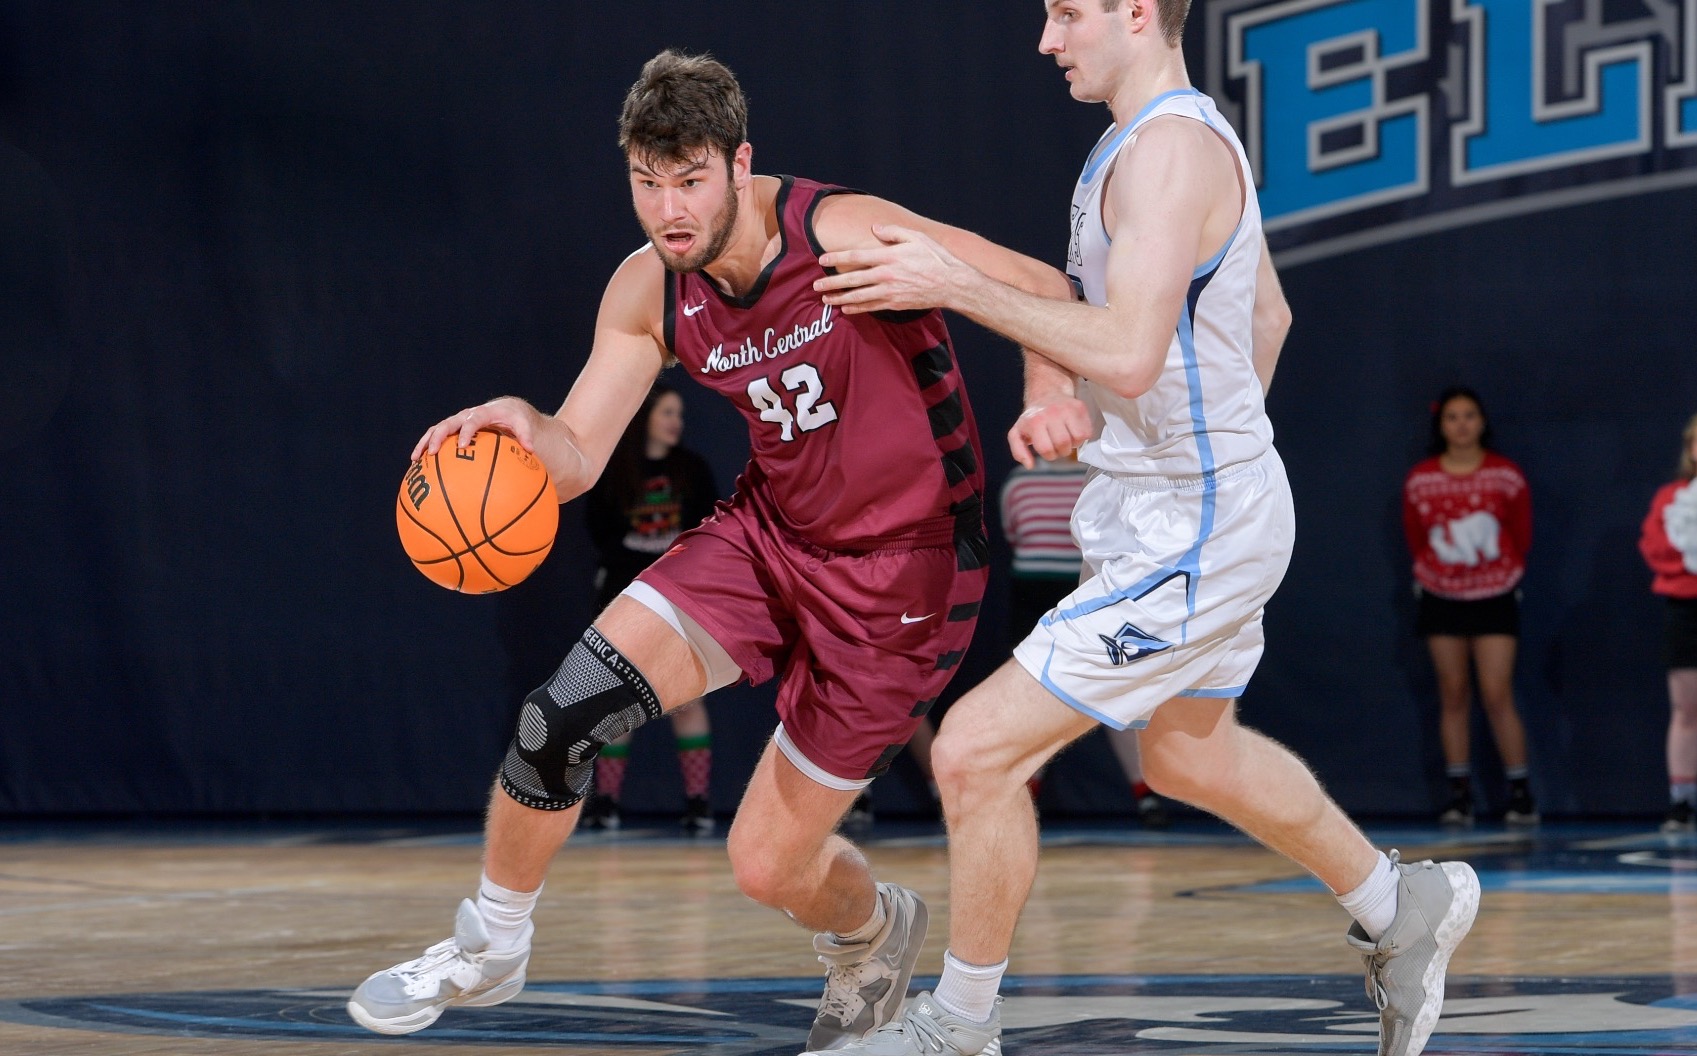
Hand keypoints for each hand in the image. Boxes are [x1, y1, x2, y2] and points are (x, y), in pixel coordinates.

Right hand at [411, 396, 544, 461]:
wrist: (505, 409)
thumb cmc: (515, 418)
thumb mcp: (523, 423)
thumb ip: (525, 434)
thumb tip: (530, 450)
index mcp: (482, 413)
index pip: (472, 420)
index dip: (466, 431)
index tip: (462, 446)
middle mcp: (466, 416)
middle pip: (447, 424)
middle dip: (438, 437)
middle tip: (432, 453)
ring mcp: (457, 422)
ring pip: (436, 430)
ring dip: (425, 443)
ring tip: (415, 459)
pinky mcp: (452, 429)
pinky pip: (437, 438)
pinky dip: (427, 448)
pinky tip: (419, 465)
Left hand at [813, 225, 966, 313]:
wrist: (952, 284)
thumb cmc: (936, 258)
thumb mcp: (916, 237)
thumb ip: (893, 231)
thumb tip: (875, 227)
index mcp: (889, 256)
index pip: (856, 256)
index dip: (837, 257)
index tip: (822, 260)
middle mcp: (886, 274)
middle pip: (852, 279)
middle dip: (832, 283)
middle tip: (815, 286)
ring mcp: (890, 291)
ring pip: (859, 296)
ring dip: (840, 298)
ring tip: (825, 299)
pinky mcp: (895, 304)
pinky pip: (871, 307)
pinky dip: (857, 309)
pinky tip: (846, 309)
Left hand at [1007, 396, 1092, 466]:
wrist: (1046, 393)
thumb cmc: (1033, 417)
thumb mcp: (1018, 433)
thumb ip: (1019, 451)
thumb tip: (1029, 465)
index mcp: (1035, 422)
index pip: (1046, 449)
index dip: (1050, 455)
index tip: (1049, 450)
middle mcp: (1051, 413)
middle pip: (1064, 444)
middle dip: (1062, 451)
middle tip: (1059, 445)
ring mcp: (1067, 409)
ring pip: (1078, 438)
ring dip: (1074, 443)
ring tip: (1067, 437)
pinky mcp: (1079, 407)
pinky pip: (1088, 431)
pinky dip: (1083, 436)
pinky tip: (1074, 431)